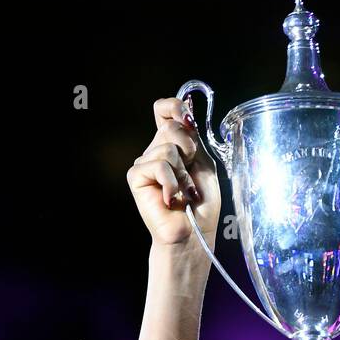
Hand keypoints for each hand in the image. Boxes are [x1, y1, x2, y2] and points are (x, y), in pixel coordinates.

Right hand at [126, 97, 220, 249]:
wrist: (193, 233)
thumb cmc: (201, 206)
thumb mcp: (203, 164)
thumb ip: (193, 137)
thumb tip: (185, 106)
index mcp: (173, 145)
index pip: (164, 109)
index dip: (174, 107)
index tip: (189, 122)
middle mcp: (156, 151)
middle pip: (169, 128)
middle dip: (188, 151)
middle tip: (191, 176)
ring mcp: (145, 163)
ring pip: (166, 149)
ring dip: (183, 175)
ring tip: (184, 194)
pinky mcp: (136, 177)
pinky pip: (158, 166)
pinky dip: (172, 183)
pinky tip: (172, 199)